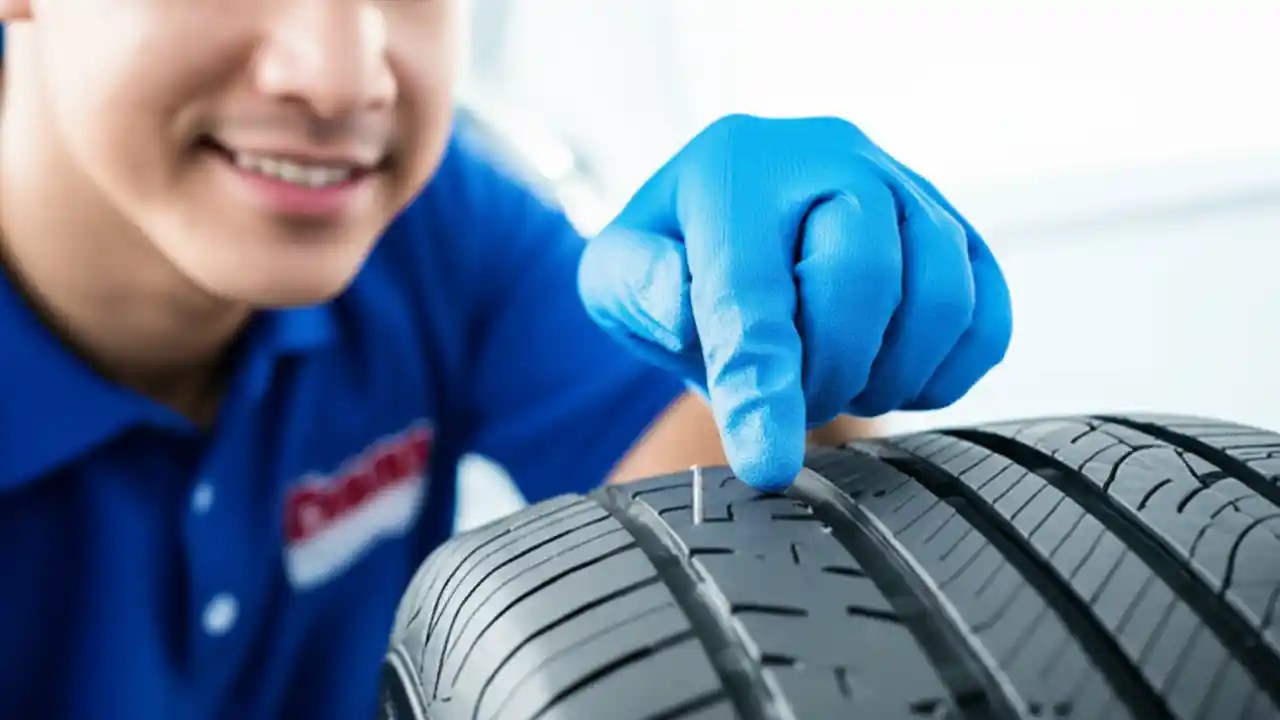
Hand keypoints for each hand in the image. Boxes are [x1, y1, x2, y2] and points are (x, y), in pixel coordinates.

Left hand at [579, 114, 1011, 491]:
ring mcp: (907, 189)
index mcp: (734, 166)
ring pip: (940, 295)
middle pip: (862, 275)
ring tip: (838, 385)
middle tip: (796, 403)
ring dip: (889, 373)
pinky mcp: (959, 235)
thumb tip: (679, 309)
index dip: (763, 382)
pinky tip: (893, 377)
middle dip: (828, 371)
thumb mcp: (617, 273)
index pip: (752, 284)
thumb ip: (635, 286)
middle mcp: (831, 158)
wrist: (744, 229)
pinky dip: (947, 372)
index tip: (767, 465)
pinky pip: (987, 315)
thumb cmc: (675, 263)